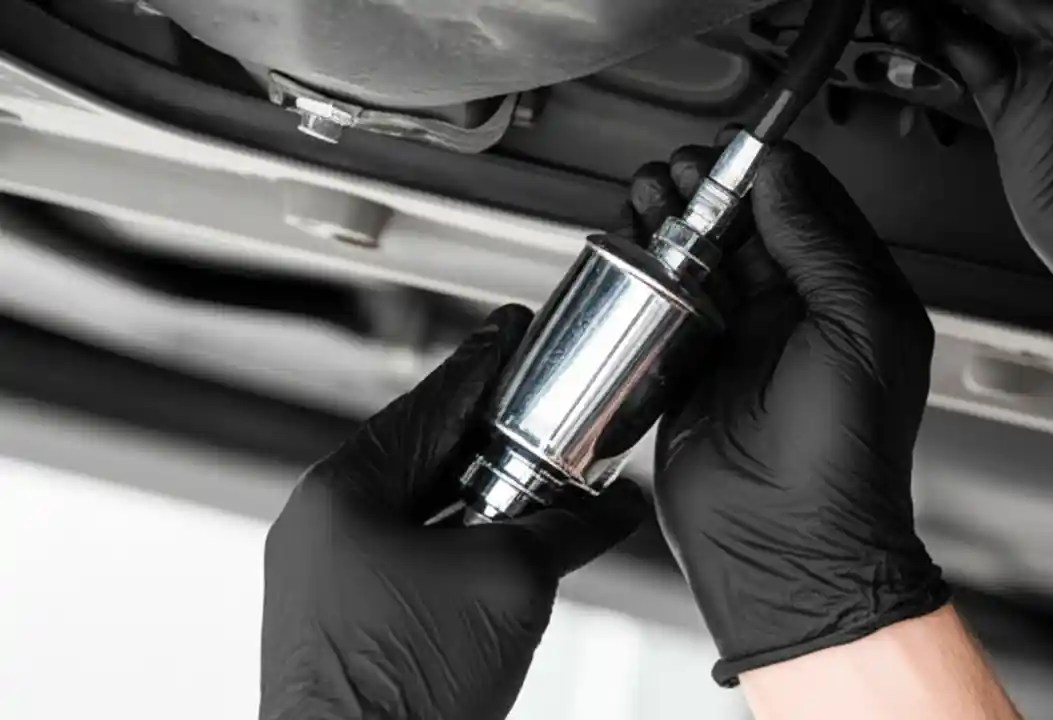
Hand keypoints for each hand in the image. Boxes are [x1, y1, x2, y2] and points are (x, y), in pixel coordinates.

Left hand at [259, 305, 644, 719]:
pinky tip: (499, 547)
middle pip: (419, 449)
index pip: (428, 400)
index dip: (482, 361)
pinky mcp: (341, 618)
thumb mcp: (510, 583)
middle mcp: (321, 526)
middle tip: (535, 402)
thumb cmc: (403, 694)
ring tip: (530, 477)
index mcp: (342, 494)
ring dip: (476, 490)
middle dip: (486, 429)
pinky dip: (456, 538)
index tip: (511, 332)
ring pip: (414, 504)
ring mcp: (324, 575)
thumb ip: (567, 529)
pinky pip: (405, 551)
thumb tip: (612, 509)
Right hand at [633, 143, 948, 686]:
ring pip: (705, 258)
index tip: (733, 153)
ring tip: (651, 198)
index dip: (770, 171)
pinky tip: (634, 249)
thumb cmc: (842, 455)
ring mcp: (743, 341)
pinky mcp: (694, 369)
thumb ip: (820, 244)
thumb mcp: (856, 329)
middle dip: (712, 191)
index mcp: (852, 298)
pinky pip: (669, 304)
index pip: (811, 206)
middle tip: (682, 174)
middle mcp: (798, 314)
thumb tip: (782, 176)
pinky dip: (649, 272)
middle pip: (750, 225)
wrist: (786, 542)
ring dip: (676, 223)